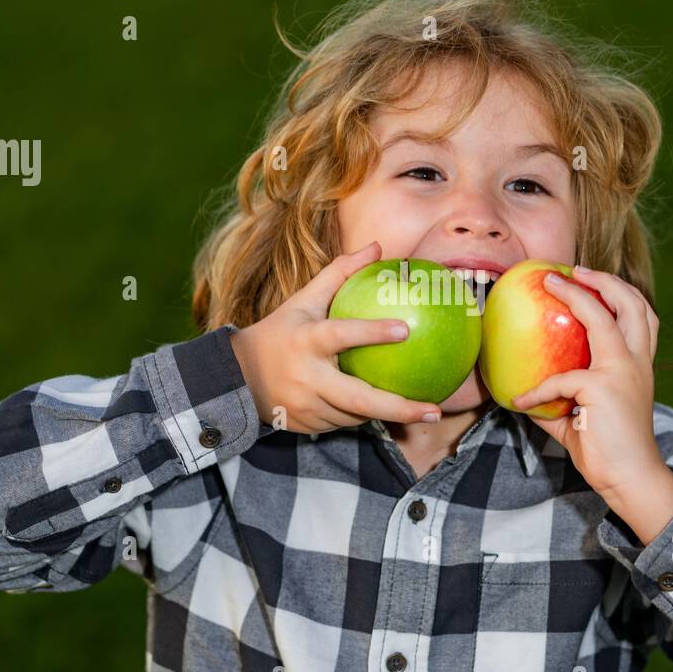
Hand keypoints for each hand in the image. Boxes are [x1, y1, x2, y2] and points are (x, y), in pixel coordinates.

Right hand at [228, 241, 442, 433]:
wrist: (238, 377)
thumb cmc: (281, 332)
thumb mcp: (304, 300)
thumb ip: (340, 273)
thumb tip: (377, 246)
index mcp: (307, 340)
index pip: (342, 334)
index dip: (372, 332)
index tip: (406, 329)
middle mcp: (306, 376)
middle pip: (357, 397)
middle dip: (398, 407)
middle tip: (434, 409)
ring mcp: (305, 405)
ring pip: (356, 414)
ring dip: (385, 412)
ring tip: (422, 410)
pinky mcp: (306, 425)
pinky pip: (345, 423)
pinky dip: (364, 416)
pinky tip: (389, 412)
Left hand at [510, 266, 665, 515]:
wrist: (630, 478)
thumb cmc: (607, 450)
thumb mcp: (580, 417)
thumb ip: (557, 399)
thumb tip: (521, 390)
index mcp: (637, 366)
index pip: (642, 316)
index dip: (620, 292)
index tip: (592, 278)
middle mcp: (635, 362)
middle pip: (633, 304)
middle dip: (604, 280)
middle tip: (571, 270)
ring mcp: (622, 371)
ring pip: (604, 317)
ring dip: (577, 295)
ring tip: (552, 283)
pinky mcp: (602, 387)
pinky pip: (559, 378)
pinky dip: (536, 389)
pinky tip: (520, 399)